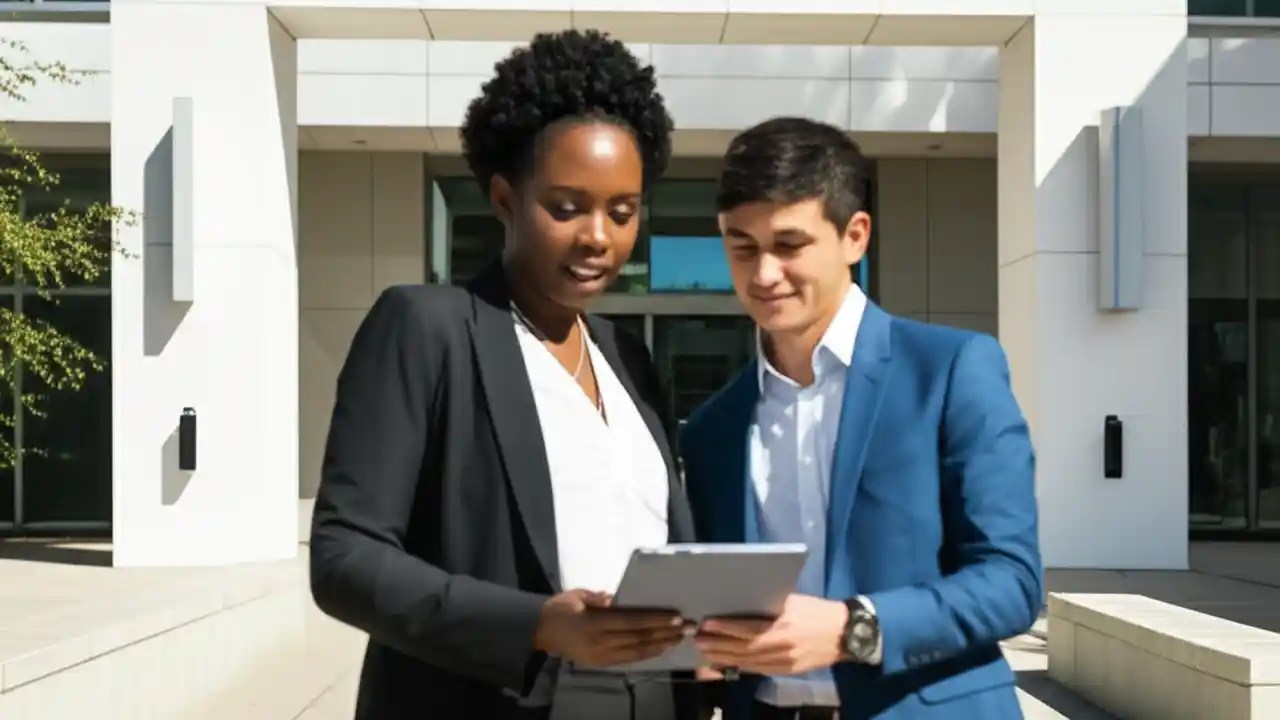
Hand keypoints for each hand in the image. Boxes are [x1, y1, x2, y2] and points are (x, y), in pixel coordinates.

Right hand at [532, 589, 688, 667]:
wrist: (539, 632)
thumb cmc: (559, 608)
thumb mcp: (578, 595)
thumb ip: (600, 597)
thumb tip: (619, 598)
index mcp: (596, 622)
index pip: (633, 621)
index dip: (656, 620)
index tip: (677, 617)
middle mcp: (601, 641)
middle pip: (640, 638)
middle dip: (666, 633)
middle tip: (688, 629)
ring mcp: (601, 656)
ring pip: (637, 652)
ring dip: (660, 645)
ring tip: (679, 639)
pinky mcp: (600, 664)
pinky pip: (628, 660)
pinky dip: (646, 654)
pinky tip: (659, 649)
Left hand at [694, 594, 848, 675]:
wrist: (845, 634)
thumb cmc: (817, 611)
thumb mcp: (793, 601)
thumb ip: (769, 604)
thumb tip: (742, 602)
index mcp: (784, 624)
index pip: (747, 627)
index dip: (724, 627)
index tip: (706, 624)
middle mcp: (782, 645)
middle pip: (743, 647)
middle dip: (718, 645)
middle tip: (698, 641)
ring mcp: (785, 661)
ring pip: (748, 662)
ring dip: (724, 658)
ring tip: (705, 653)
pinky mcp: (788, 671)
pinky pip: (759, 670)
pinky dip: (740, 667)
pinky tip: (726, 665)